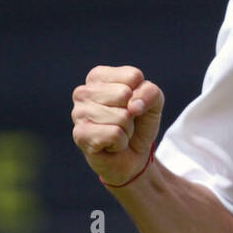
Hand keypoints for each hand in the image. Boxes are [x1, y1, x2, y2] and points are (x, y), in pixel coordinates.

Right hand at [71, 65, 163, 186]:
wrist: (133, 156)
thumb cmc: (139, 123)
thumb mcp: (154, 102)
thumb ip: (150, 92)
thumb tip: (132, 106)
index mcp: (98, 76)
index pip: (133, 76)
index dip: (141, 94)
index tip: (132, 105)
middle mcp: (83, 92)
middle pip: (124, 94)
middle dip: (132, 113)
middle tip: (124, 122)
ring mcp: (78, 113)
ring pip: (121, 116)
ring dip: (127, 129)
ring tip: (117, 132)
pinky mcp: (80, 135)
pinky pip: (115, 134)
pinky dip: (121, 142)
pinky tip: (110, 144)